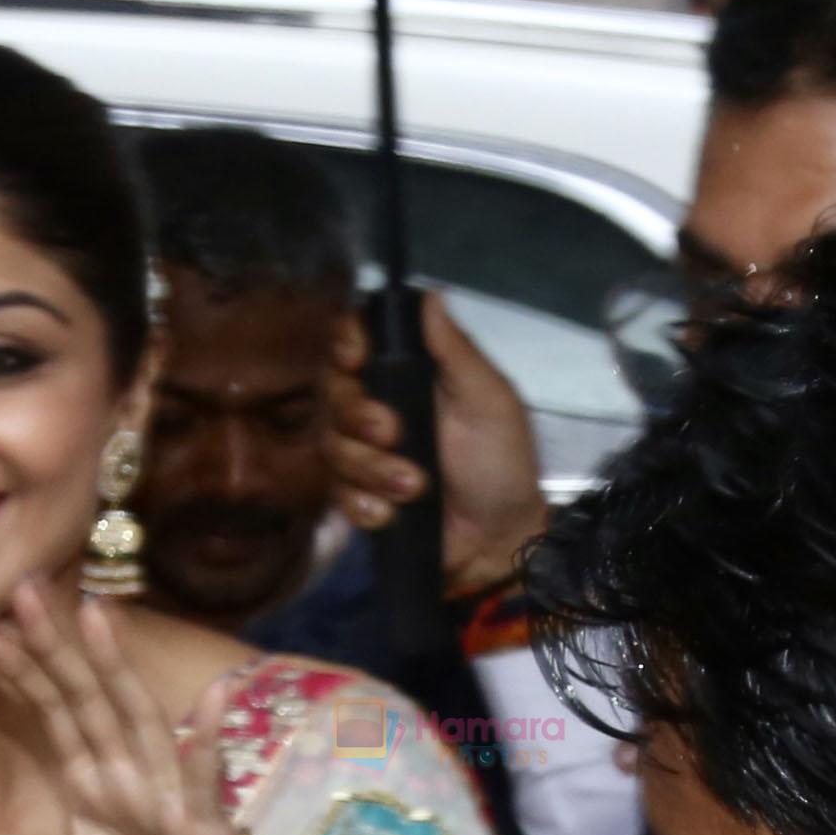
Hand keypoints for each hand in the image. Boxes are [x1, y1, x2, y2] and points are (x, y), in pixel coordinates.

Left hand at [0, 582, 317, 834]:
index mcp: (95, 786)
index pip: (53, 716)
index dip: (22, 673)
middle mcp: (130, 778)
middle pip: (86, 701)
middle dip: (55, 648)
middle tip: (21, 588)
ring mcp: (171, 797)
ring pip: (138, 722)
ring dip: (118, 671)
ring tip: (96, 615)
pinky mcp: (207, 831)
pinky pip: (204, 783)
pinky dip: (205, 743)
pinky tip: (210, 696)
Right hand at [327, 296, 548, 601]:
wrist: (499, 539)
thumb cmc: (503, 462)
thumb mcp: (490, 400)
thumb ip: (456, 351)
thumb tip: (431, 294)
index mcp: (411, 373)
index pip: (358, 338)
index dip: (345, 341)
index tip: (355, 357)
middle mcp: (380, 404)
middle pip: (333, 390)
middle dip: (357, 415)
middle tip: (393, 434)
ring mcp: (365, 452)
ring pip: (332, 445)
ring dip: (371, 468)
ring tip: (415, 488)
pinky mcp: (359, 495)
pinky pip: (336, 493)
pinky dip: (363, 505)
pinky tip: (391, 515)